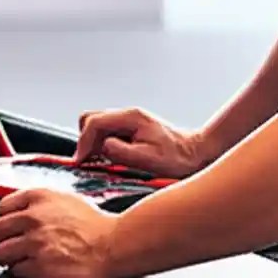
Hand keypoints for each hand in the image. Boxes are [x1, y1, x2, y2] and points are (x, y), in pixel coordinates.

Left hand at [0, 188, 120, 277]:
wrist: (116, 246)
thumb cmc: (99, 226)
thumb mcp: (68, 200)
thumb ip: (43, 204)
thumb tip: (28, 211)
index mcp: (40, 197)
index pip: (2, 206)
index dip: (7, 219)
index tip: (11, 227)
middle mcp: (34, 216)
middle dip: (5, 239)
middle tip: (15, 246)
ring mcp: (35, 241)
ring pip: (3, 252)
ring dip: (12, 258)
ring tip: (24, 260)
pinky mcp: (40, 265)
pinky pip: (16, 271)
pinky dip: (23, 273)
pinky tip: (34, 270)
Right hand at [74, 107, 207, 177]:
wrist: (197, 152)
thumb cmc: (177, 158)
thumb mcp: (149, 160)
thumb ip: (122, 152)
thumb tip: (102, 147)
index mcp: (131, 118)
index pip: (94, 122)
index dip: (83, 143)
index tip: (80, 161)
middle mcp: (128, 115)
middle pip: (91, 119)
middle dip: (85, 140)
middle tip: (88, 161)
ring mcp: (129, 121)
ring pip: (97, 126)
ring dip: (93, 143)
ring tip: (99, 162)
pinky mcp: (131, 129)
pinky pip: (107, 132)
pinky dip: (102, 145)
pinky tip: (110, 159)